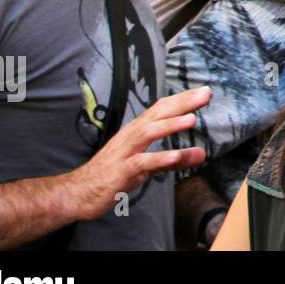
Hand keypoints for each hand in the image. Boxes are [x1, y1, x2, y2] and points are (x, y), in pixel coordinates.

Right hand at [66, 86, 209, 221]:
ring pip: (147, 133)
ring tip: (192, 119)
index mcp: (137, 131)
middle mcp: (130, 136)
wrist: (78, 193)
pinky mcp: (121, 171)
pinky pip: (141, 162)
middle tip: (205, 94)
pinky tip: (175, 156)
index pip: (161, 109)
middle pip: (157, 114)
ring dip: (170, 125)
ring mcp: (124, 152)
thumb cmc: (114, 174)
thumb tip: (201, 154)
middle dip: (182, 103)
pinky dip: (158, 158)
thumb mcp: (148, 166)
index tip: (205, 91)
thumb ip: (174, 159)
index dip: (182, 99)